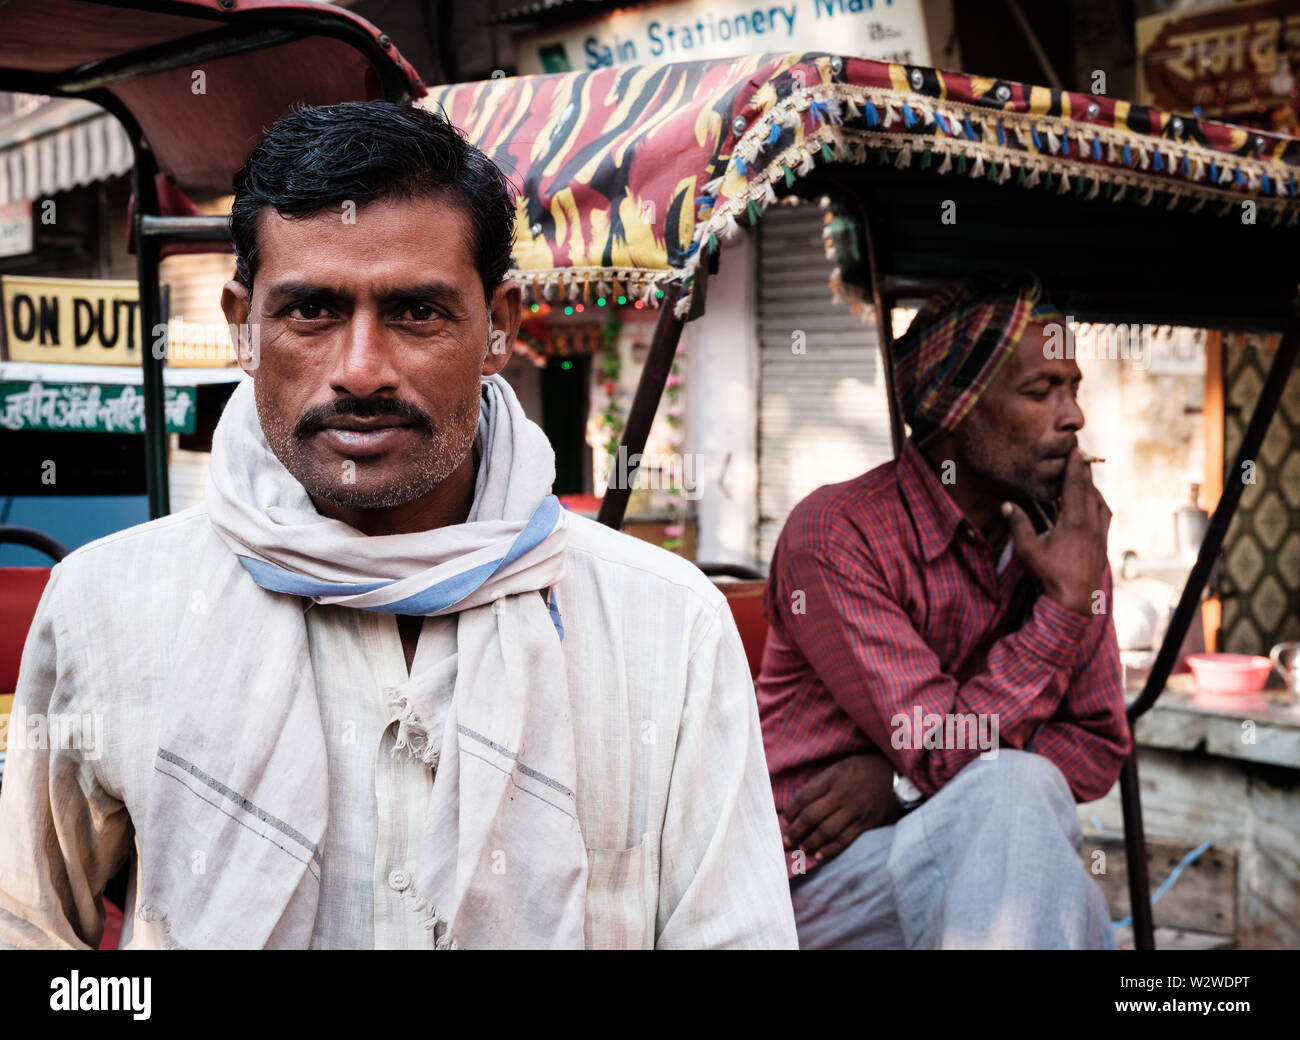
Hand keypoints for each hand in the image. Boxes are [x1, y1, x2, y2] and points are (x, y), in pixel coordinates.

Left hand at [782, 752, 900, 866]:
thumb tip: (800, 806)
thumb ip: (822, 784)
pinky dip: (830, 850)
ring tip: (800, 849)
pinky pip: (844, 840)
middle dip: (795, 831)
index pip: (803, 797)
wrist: (897, 775)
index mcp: (832, 777)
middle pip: (811, 816)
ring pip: (826, 831)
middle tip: (786, 841)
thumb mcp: (841, 768)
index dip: (790, 812)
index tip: (785, 822)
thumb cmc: (864, 770)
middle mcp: (842, 794)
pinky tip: (819, 856)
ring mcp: (854, 810)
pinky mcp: (866, 823)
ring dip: (809, 843)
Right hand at [1002, 448, 1111, 616]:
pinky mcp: (1103, 545)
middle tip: (1082, 457)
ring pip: (1101, 502)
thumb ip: (1019, 525)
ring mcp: (1100, 535)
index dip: (1076, 466)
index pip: (1076, 486)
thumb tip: (1007, 505)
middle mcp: (1092, 524)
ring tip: (1085, 479)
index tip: (1077, 449)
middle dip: (1085, 472)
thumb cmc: (1049, 575)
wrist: (1074, 601)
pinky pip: (1105, 515)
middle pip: (1091, 490)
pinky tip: (1094, 505)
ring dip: (1093, 488)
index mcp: (1074, 521)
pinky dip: (1099, 503)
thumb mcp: (1028, 550)